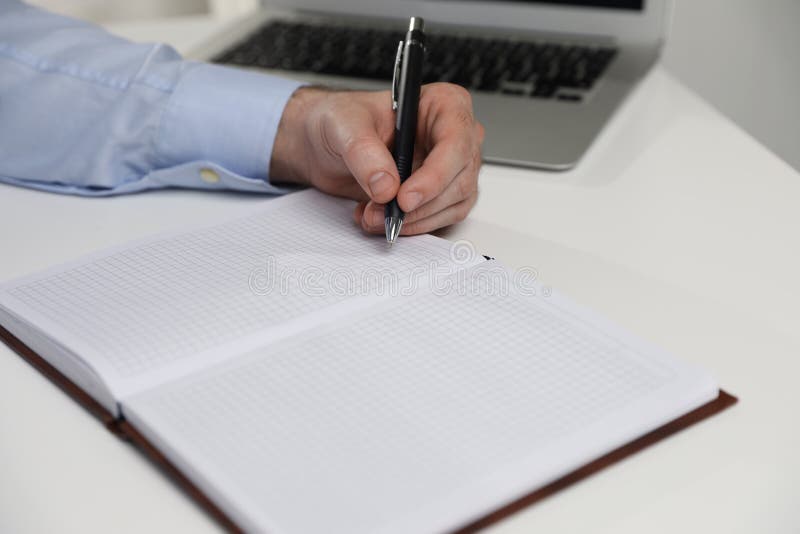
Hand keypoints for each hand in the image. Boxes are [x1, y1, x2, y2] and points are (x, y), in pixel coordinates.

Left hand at [270, 83, 483, 234]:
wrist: (326, 145)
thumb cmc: (340, 121)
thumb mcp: (344, 125)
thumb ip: (364, 152)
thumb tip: (387, 186)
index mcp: (442, 105)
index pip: (456, 142)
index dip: (435, 175)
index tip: (404, 198)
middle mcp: (452, 136)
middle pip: (459, 179)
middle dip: (419, 205)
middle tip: (380, 213)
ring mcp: (450, 168)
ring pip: (452, 205)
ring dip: (413, 220)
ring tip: (373, 216)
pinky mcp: (440, 194)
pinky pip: (439, 218)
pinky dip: (411, 226)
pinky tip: (381, 217)